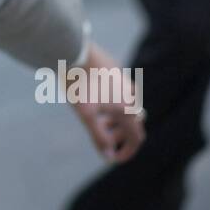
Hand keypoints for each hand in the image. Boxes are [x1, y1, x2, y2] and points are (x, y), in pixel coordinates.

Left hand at [69, 41, 146, 163]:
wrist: (72, 52)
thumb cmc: (78, 86)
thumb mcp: (87, 115)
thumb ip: (99, 137)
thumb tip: (108, 155)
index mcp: (127, 109)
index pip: (136, 138)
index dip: (127, 151)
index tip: (114, 157)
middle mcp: (131, 95)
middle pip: (132, 122)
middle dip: (119, 133)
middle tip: (102, 135)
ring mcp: (124, 80)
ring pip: (126, 104)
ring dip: (115, 117)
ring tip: (98, 118)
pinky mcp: (115, 68)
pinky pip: (119, 90)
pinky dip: (112, 101)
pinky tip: (95, 97)